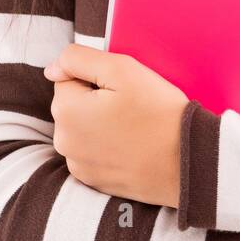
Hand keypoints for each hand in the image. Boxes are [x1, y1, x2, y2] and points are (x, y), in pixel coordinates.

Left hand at [44, 44, 189, 207]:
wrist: (188, 162)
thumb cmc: (158, 112)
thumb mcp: (122, 69)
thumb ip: (78, 59)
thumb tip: (52, 69)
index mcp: (65, 110)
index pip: (69, 77)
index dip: (98, 78)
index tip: (122, 89)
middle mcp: (63, 141)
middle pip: (73, 104)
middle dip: (96, 100)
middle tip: (132, 107)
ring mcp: (77, 164)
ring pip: (83, 128)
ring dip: (101, 124)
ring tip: (134, 128)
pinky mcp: (93, 181)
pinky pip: (92, 152)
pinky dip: (107, 147)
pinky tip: (132, 146)